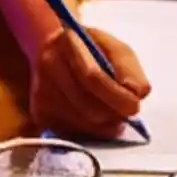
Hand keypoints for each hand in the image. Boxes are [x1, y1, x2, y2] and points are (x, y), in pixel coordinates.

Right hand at [30, 26, 149, 138]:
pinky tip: (94, 118)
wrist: (57, 53)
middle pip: (89, 107)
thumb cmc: (94, 51)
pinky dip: (91, 131)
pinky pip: (72, 134)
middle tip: (124, 112)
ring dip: (105, 125)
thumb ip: (130, 70)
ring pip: (83, 123)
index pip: (94, 78)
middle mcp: (48, 65)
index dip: (118, 97)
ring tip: (110, 113)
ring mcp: (41, 90)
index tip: (134, 106)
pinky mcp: (39, 112)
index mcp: (68, 42)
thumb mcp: (117, 50)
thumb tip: (137, 95)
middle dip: (114, 115)